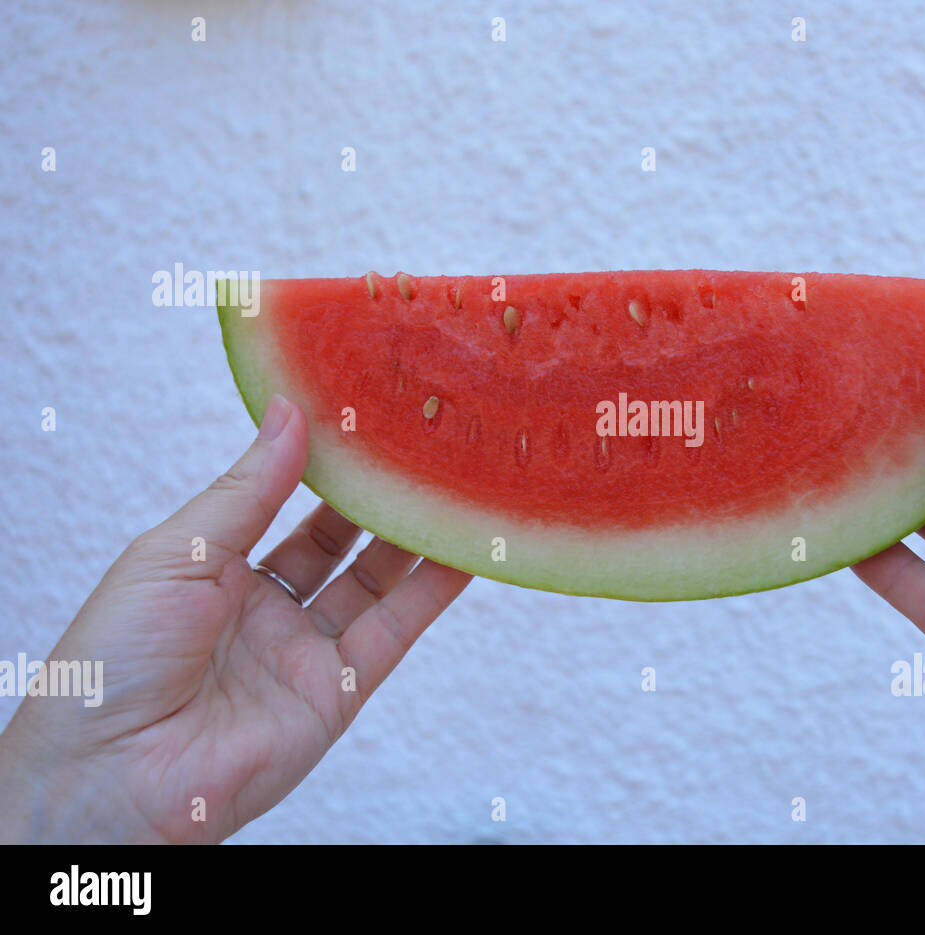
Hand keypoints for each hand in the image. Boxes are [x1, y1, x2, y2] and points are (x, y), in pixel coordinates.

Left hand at [0, 395, 470, 842]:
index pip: (281, 505)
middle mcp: (265, 609)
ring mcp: (305, 652)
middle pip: (337, 541)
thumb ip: (247, 490)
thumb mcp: (176, 553)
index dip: (321, 466)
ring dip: (414, 536)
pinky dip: (433, 591)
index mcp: (214, 571)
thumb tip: (292, 414)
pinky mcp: (339, 692)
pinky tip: (462, 549)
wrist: (115, 775)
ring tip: (452, 483)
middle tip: (416, 446)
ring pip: (375, 581)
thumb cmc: (115, 660)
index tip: (360, 419)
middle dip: (374, 496)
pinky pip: (395, 630)